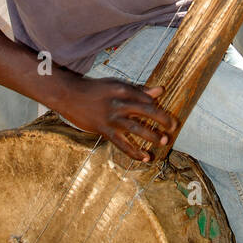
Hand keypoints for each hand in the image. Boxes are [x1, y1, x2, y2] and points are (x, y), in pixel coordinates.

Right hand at [60, 79, 178, 162]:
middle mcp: (119, 103)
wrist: (68, 96)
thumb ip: (139, 90)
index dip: (158, 108)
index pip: (147, 99)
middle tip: (173, 127)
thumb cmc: (94, 90)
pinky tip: (145, 158)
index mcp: (123, 90)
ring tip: (164, 142)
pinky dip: (134, 152)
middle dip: (162, 120)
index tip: (165, 117)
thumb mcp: (116, 85)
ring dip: (151, 136)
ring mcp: (111, 118)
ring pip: (136, 128)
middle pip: (146, 111)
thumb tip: (161, 90)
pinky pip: (122, 143)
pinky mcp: (104, 130)